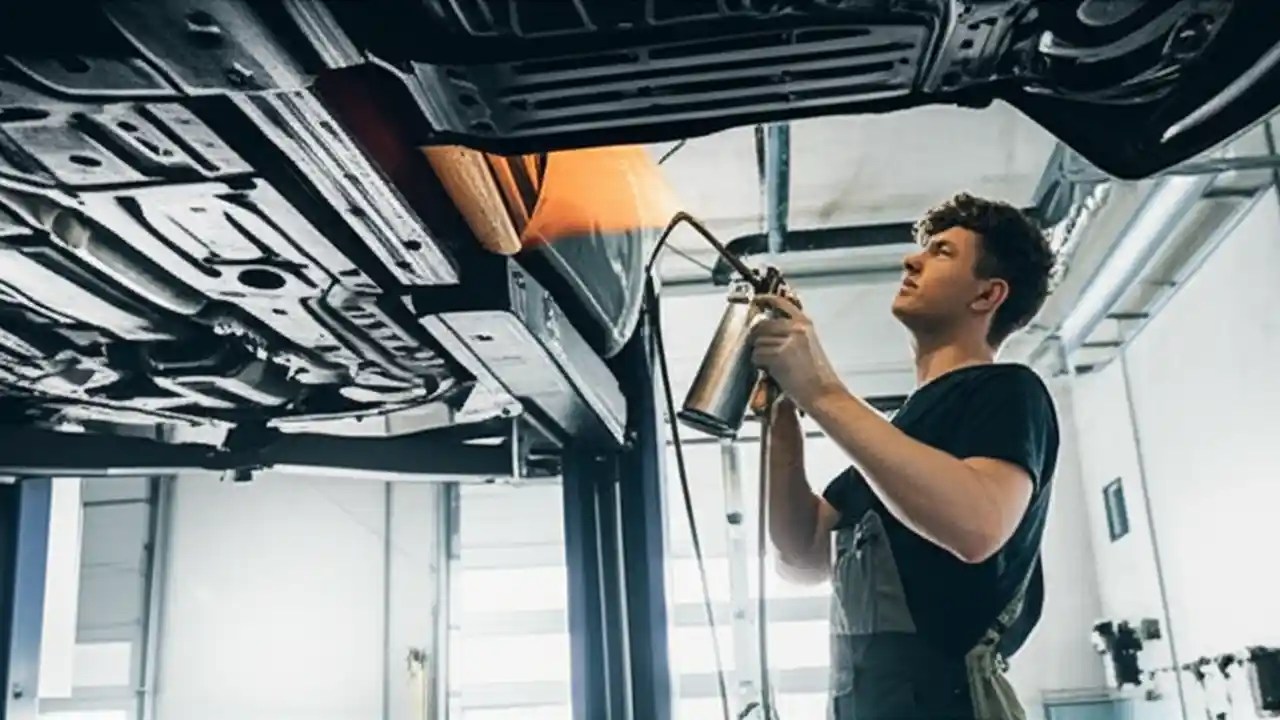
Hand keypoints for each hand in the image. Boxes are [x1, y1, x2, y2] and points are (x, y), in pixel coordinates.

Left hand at [748, 294, 844, 410]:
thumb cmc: (817, 377)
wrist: (824, 395)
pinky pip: (757, 356)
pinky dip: (759, 364)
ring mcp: (787, 341)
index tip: (756, 300)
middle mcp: (796, 329)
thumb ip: (790, 335)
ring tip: (772, 365)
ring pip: (758, 342)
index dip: (765, 300)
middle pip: (761, 324)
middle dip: (755, 337)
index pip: (781, 303)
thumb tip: (766, 332)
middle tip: (758, 348)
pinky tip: (770, 371)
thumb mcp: (808, 347)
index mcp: (805, 324)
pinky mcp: (779, 356)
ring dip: (759, 354)